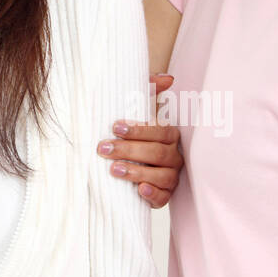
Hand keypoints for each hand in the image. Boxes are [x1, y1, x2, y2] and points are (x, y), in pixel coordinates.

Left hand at [98, 73, 182, 207]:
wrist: (124, 161)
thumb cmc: (132, 133)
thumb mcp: (137, 109)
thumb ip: (150, 89)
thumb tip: (169, 78)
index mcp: (168, 134)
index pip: (161, 131)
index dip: (139, 130)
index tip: (115, 127)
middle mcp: (173, 155)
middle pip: (158, 153)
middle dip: (129, 151)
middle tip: (104, 149)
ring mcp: (170, 176)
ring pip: (162, 176)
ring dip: (137, 172)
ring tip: (114, 170)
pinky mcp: (164, 195)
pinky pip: (165, 198)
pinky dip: (153, 194)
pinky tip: (139, 190)